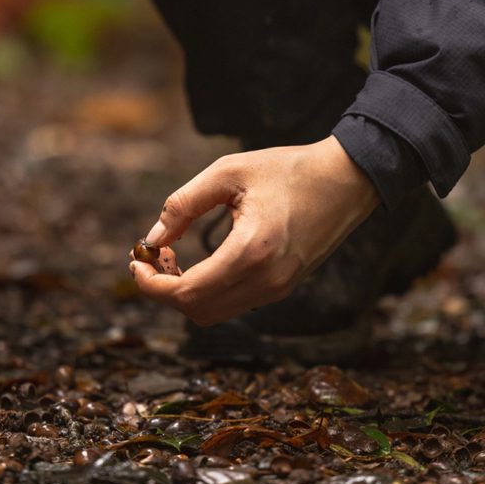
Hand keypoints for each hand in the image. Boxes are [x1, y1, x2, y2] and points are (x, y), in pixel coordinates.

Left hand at [130, 136, 378, 324]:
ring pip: (215, 314)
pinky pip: (234, 304)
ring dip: (185, 293)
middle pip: (196, 312)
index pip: (186, 293)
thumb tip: (152, 237)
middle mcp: (267, 281)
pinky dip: (208, 292)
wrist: (348, 180)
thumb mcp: (228, 172)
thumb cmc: (289, 169)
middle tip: (152, 256)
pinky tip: (202, 261)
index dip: (151, 284)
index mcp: (251, 252)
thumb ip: (183, 204)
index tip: (136, 260)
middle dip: (163, 290)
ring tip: (173, 256)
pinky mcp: (285, 287)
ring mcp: (279, 289)